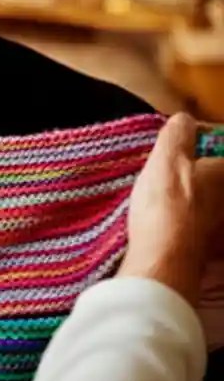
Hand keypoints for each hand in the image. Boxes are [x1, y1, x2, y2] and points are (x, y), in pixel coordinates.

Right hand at [118, 113, 223, 304]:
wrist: (163, 261)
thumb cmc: (167, 207)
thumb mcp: (166, 159)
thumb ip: (177, 133)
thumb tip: (184, 118)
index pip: (220, 145)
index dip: (199, 139)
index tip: (179, 139)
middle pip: (215, 174)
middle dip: (196, 167)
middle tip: (167, 167)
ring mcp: (223, 222)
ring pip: (209, 198)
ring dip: (192, 193)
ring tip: (163, 193)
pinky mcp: (211, 244)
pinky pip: (202, 220)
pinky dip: (188, 215)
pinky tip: (167, 218)